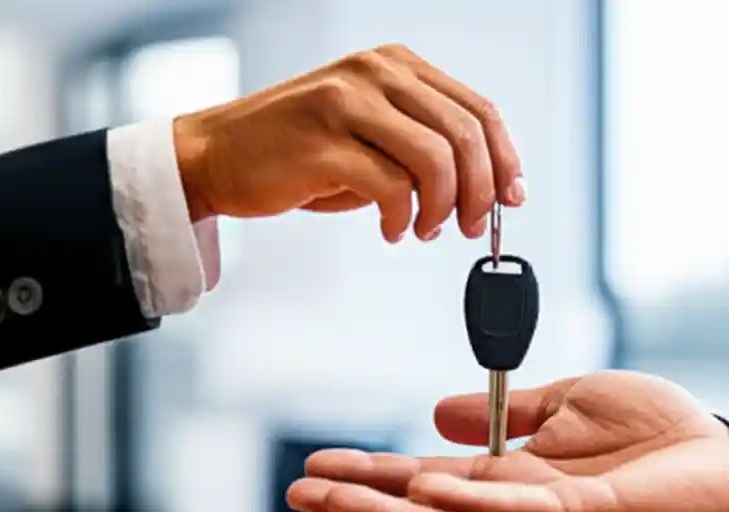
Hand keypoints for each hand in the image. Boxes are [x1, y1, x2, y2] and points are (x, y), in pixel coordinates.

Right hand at [173, 44, 523, 241]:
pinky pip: (392, 188)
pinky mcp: (322, 143)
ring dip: (442, 209)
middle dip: (480, 193)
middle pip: (465, 135)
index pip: (478, 110)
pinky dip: (402, 219)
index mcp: (396, 64)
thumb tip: (489, 187)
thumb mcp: (373, 132)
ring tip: (425, 229)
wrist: (217, 155)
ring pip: (436, 160)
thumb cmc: (300, 151)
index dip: (505, 160)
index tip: (511, 198)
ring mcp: (346, 103)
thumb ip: (425, 144)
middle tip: (470, 227)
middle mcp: (374, 73)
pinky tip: (391, 229)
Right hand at [288, 371, 728, 511]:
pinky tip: (425, 487)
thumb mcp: (566, 404)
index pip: (425, 483)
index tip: (318, 465)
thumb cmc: (655, 434)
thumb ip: (506, 413)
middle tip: (298, 491)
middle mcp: (519, 510)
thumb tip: (438, 412)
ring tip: (333, 495)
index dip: (370, 477)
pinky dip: (470, 502)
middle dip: (359, 505)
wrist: (724, 458)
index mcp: (512, 480)